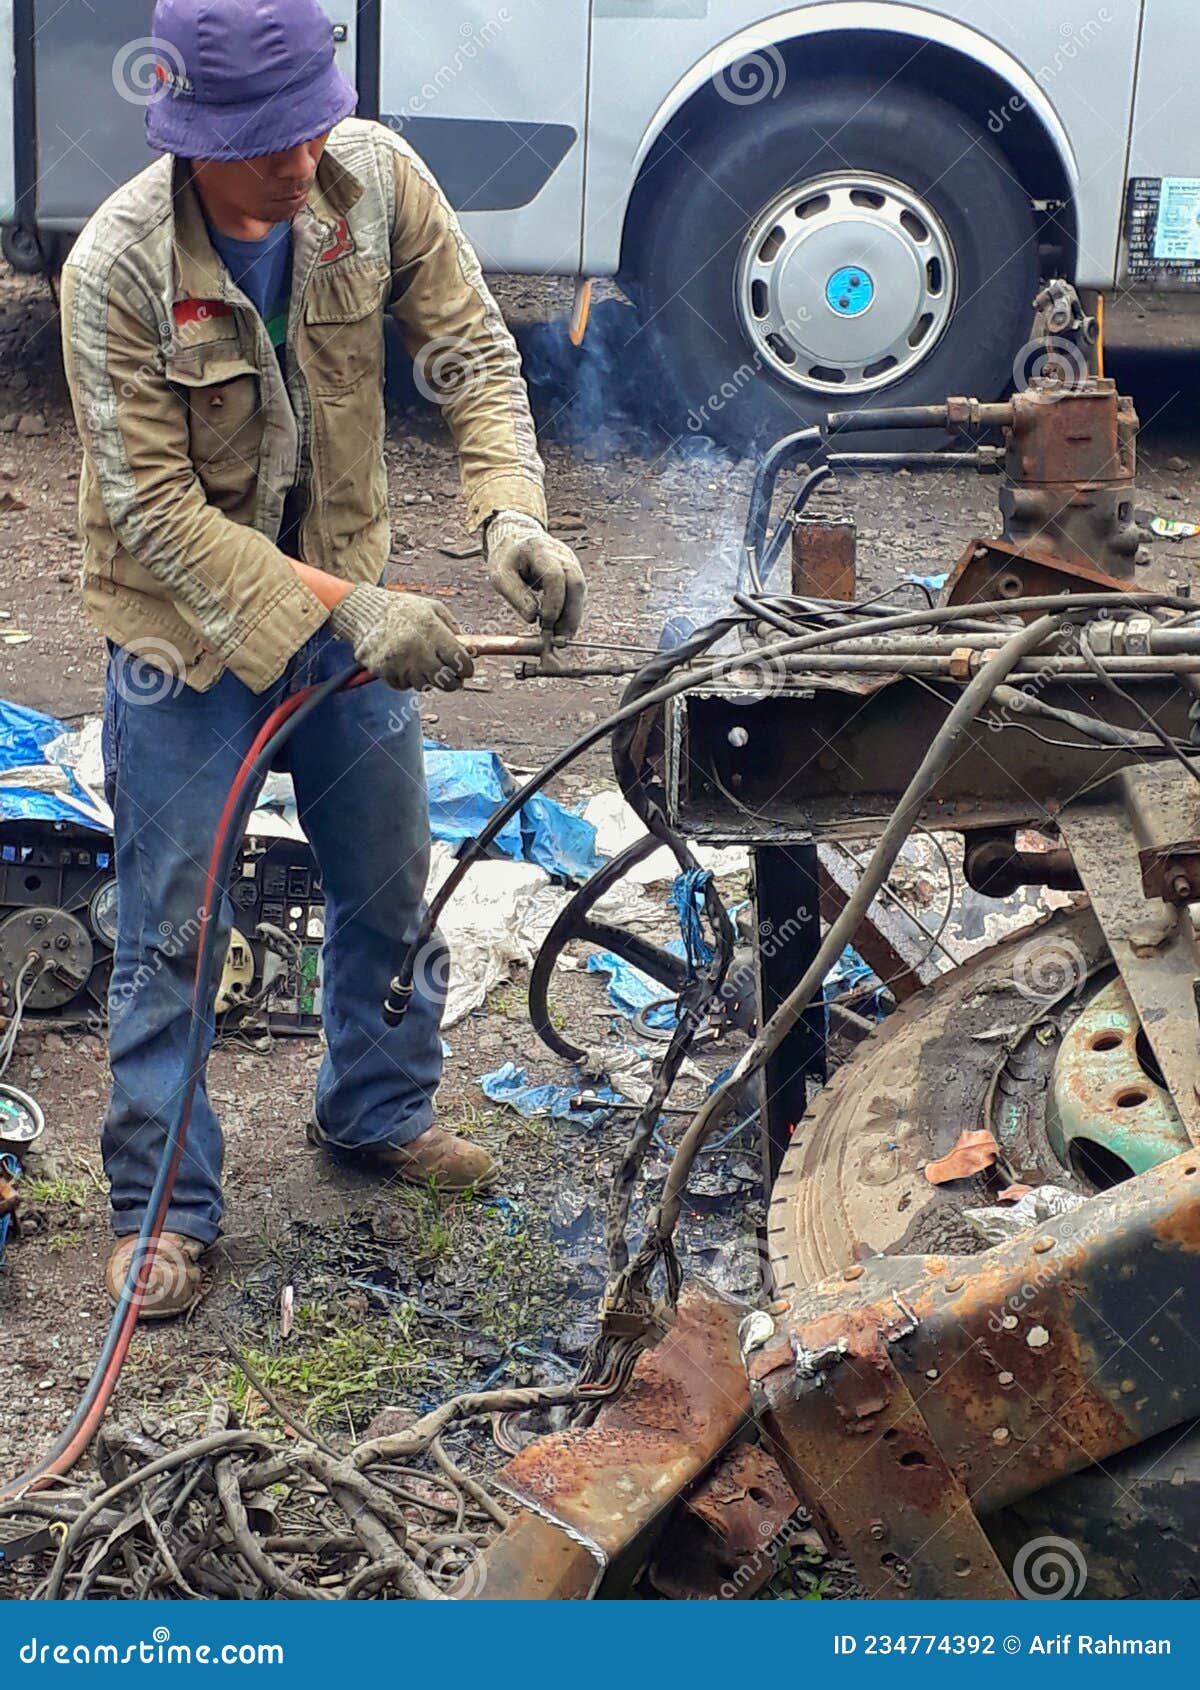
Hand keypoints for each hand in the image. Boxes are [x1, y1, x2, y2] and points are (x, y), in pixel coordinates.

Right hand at [329, 584, 473, 691]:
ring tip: (423, 664)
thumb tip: (470, 652)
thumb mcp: (433, 609)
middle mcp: (416, 647)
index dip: (466, 669)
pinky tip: (404, 663)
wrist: (367, 611)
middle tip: (454, 680)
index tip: (466, 670)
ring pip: (424, 685)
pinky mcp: (383, 671)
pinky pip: (404, 685)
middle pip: (445, 680)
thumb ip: (453, 629)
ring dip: (428, 679)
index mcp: (431, 629)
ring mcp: (398, 661)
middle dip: (453, 682)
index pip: (458, 660)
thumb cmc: (405, 610)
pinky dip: (407, 679)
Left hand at [484, 510, 585, 641]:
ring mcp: (571, 563)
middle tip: (558, 638)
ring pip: (580, 591)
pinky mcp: (573, 573)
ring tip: (559, 637)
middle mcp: (562, 554)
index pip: (555, 575)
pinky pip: (577, 595)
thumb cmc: (507, 559)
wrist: (517, 539)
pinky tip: (560, 628)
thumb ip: (516, 595)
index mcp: (540, 549)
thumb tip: (532, 618)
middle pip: (575, 583)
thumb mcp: (500, 575)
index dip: (553, 601)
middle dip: (569, 614)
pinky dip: (570, 613)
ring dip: (572, 617)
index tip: (545, 622)